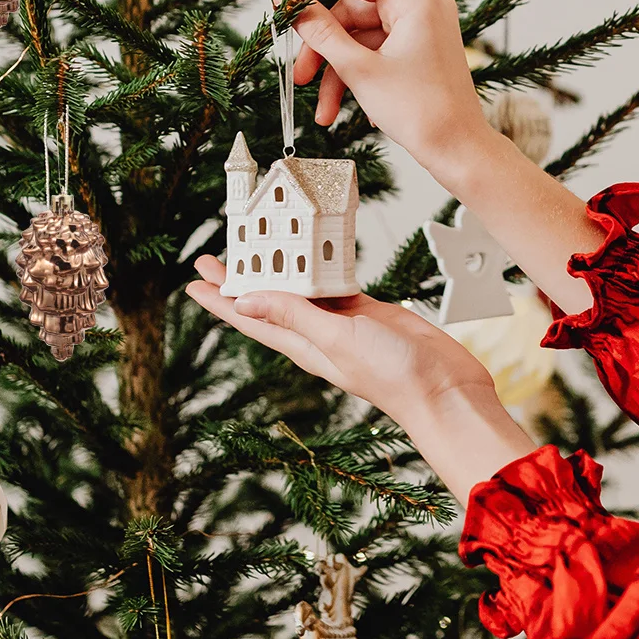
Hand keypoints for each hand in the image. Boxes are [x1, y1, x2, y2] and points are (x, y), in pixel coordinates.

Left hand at [185, 258, 533, 501]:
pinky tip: (313, 255)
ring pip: (299, 290)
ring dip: (277, 270)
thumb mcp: (336, 340)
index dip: (220, 302)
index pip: (249, 319)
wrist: (444, 390)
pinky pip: (335, 286)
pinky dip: (320, 268)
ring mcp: (343, 324)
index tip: (194, 283)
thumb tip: (244, 302)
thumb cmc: (395, 375)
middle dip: (239, 280)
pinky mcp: (369, 313)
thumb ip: (293, 317)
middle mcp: (317, 334)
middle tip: (211, 257)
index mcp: (302, 344)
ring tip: (256, 248)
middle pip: (267, 300)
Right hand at [293, 0, 491, 189]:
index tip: (290, 8)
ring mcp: (425, 29)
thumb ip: (323, 34)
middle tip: (301, 78)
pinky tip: (360, 112)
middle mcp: (424, 7)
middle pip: (355, 16)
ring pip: (365, 42)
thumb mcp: (359, 69)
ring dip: (341, 76)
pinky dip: (364, 78)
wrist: (457, 149)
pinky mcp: (424, 50)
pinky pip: (382, 53)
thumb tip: (295, 9)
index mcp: (415, 0)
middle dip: (326, 53)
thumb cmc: (420, 111)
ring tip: (325, 113)